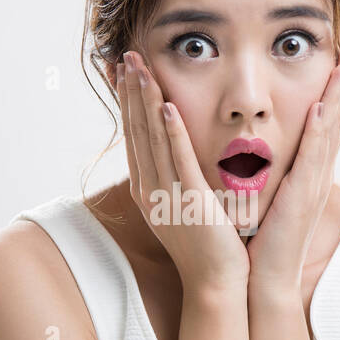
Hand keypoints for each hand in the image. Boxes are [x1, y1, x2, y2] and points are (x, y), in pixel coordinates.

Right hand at [118, 50, 250, 295]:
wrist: (216, 283)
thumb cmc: (206, 245)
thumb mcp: (181, 204)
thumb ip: (175, 176)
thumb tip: (175, 151)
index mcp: (146, 188)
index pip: (133, 136)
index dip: (127, 102)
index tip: (123, 72)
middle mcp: (150, 189)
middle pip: (136, 131)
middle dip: (131, 92)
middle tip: (126, 56)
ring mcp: (167, 195)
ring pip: (152, 139)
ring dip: (145, 101)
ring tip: (140, 68)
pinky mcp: (190, 201)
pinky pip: (178, 161)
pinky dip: (171, 133)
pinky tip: (167, 107)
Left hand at [245, 44, 339, 295]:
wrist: (264, 279)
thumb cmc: (261, 240)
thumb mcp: (269, 196)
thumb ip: (270, 171)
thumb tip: (260, 149)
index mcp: (307, 174)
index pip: (325, 124)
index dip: (335, 92)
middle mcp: (316, 176)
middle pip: (336, 121)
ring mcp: (313, 186)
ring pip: (330, 133)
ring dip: (338, 98)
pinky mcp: (302, 199)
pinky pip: (313, 159)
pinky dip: (319, 133)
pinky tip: (321, 108)